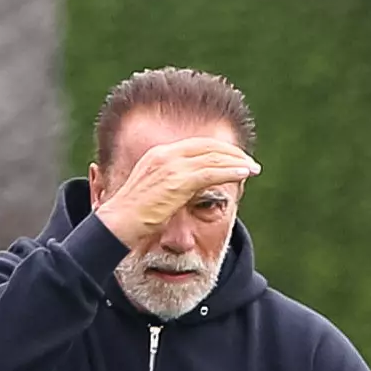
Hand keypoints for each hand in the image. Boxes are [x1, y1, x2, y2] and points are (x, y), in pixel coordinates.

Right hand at [92, 135, 258, 254]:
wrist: (116, 225)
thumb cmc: (130, 219)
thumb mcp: (151, 194)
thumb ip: (170, 186)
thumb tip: (189, 191)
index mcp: (157, 155)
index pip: (196, 145)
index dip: (218, 150)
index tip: (234, 158)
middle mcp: (164, 155)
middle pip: (207, 147)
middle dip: (232, 153)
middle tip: (249, 162)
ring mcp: (170, 166)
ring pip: (213, 157)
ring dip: (237, 161)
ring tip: (253, 168)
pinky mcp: (177, 181)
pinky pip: (211, 172)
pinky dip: (230, 171)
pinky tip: (244, 174)